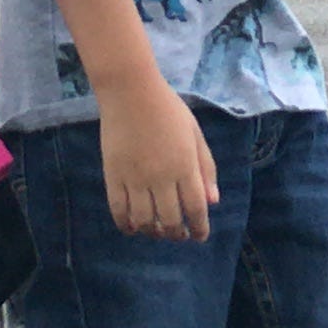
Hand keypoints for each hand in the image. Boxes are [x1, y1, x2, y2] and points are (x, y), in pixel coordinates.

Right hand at [97, 82, 218, 241]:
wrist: (130, 91)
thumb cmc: (168, 109)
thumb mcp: (195, 134)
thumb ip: (206, 168)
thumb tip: (214, 201)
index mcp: (185, 166)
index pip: (196, 208)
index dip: (199, 228)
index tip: (199, 236)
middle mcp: (161, 176)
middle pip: (170, 220)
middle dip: (176, 234)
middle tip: (178, 235)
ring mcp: (135, 178)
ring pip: (144, 220)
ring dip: (153, 232)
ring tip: (156, 231)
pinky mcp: (113, 175)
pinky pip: (118, 210)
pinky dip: (126, 224)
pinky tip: (133, 227)